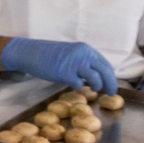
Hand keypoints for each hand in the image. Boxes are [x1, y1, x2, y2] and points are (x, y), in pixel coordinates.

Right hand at [0, 38, 117, 92]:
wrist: (31, 52)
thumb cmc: (49, 54)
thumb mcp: (71, 53)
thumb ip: (83, 61)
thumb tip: (95, 75)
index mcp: (86, 49)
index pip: (105, 64)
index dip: (111, 76)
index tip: (111, 84)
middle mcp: (82, 55)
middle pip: (105, 71)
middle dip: (111, 84)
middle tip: (111, 93)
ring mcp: (73, 63)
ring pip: (95, 78)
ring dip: (97, 86)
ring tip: (94, 90)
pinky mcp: (63, 73)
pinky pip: (78, 84)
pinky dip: (79, 87)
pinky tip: (76, 87)